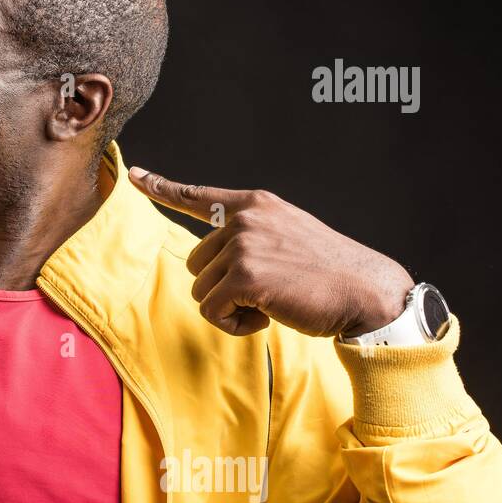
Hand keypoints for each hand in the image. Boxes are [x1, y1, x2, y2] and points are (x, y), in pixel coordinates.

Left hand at [128, 166, 414, 337]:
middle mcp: (244, 219)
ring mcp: (243, 245)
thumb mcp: (287, 237)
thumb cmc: (328, 274)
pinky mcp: (244, 276)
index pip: (198, 196)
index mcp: (255, 205)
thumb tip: (213, 257)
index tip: (134, 176)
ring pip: (202, 290)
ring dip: (231, 308)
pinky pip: (211, 310)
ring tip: (271, 305)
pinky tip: (264, 320)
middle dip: (224, 288)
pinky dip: (233, 325)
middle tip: (266, 294)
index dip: (161, 187)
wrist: (366, 292)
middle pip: (196, 262)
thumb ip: (251, 237)